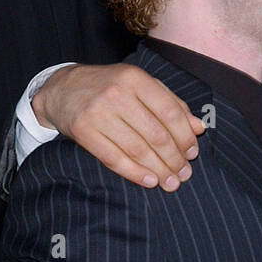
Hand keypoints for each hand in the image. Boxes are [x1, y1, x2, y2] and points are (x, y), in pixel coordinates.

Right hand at [32, 64, 204, 190]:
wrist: (62, 89)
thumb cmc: (110, 88)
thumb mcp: (141, 86)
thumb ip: (171, 104)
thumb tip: (199, 128)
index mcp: (136, 79)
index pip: (170, 112)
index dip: (185, 137)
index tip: (193, 154)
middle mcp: (117, 93)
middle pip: (156, 134)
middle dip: (174, 159)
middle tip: (184, 174)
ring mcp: (98, 112)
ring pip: (137, 149)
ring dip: (159, 170)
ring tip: (171, 182)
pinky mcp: (82, 130)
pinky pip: (113, 158)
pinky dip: (134, 173)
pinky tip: (150, 181)